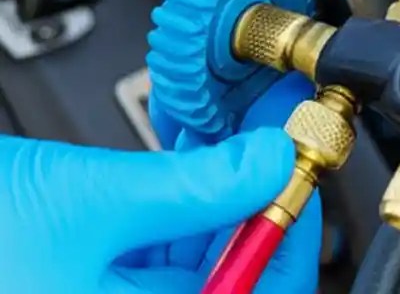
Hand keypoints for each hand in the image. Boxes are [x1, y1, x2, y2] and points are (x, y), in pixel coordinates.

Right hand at [0, 76, 318, 293]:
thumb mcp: (89, 201)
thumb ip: (194, 187)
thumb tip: (272, 161)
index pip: (265, 292)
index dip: (296, 228)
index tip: (302, 163)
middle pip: (237, 277)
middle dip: (258, 198)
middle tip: (274, 129)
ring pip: (199, 264)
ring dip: (223, 196)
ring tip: (237, 129)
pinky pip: (157, 260)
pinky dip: (180, 208)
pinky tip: (190, 156)